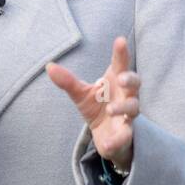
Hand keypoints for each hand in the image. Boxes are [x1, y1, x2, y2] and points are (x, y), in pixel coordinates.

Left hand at [47, 36, 139, 170]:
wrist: (106, 137)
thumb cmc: (97, 108)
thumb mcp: (81, 95)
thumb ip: (68, 82)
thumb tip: (49, 66)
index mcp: (115, 82)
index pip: (120, 64)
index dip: (121, 53)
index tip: (120, 40)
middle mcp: (126, 95)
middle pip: (135, 83)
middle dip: (130, 79)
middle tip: (121, 78)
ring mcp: (128, 115)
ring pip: (133, 108)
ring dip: (123, 107)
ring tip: (111, 109)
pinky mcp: (126, 134)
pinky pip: (125, 136)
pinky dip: (116, 140)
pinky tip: (106, 143)